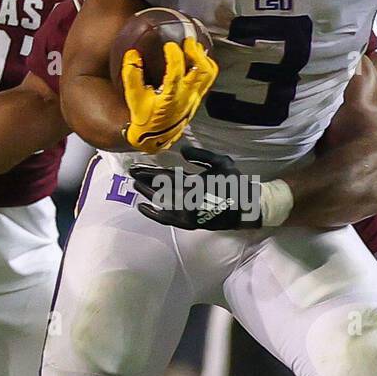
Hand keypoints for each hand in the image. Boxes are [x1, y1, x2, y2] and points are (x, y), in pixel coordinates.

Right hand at [121, 38, 217, 152]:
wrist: (155, 137)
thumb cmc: (145, 118)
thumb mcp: (134, 97)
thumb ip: (131, 75)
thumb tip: (132, 54)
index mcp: (170, 98)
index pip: (176, 74)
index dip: (174, 57)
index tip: (169, 45)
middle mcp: (186, 97)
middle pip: (200, 72)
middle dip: (195, 52)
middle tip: (187, 41)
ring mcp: (194, 98)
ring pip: (208, 74)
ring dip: (203, 58)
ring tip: (194, 47)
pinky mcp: (197, 98)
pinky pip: (208, 79)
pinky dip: (206, 66)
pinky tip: (198, 59)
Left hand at [130, 146, 259, 229]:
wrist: (245, 208)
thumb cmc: (234, 183)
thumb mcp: (221, 163)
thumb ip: (201, 155)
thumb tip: (181, 151)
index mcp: (197, 184)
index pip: (166, 178)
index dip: (149, 173)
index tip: (135, 168)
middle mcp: (189, 201)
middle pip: (159, 191)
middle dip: (143, 182)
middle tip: (131, 174)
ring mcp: (188, 215)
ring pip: (161, 204)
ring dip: (147, 194)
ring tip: (136, 186)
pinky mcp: (189, 224)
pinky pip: (166, 219)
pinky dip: (153, 214)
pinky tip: (143, 207)